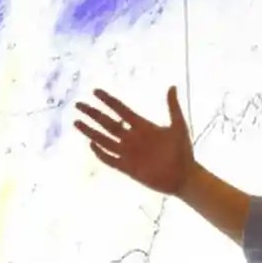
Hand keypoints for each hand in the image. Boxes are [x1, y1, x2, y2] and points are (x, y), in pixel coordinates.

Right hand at [73, 86, 195, 195]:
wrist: (184, 176)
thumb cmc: (184, 151)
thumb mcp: (179, 126)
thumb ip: (173, 107)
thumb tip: (172, 86)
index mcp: (143, 126)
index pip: (121, 110)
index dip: (108, 101)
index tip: (96, 91)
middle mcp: (132, 138)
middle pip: (107, 123)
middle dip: (92, 114)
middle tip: (78, 104)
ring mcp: (129, 153)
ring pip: (105, 140)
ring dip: (91, 132)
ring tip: (77, 122)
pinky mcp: (128, 168)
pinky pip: (110, 159)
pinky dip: (100, 153)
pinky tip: (91, 144)